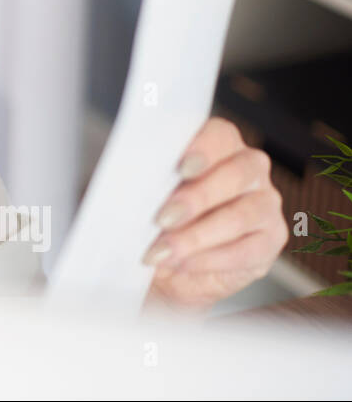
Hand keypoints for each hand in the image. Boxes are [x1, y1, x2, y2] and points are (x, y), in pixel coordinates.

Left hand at [143, 117, 287, 310]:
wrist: (166, 265)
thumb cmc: (155, 220)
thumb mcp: (145, 197)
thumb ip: (146, 182)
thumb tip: (132, 180)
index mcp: (218, 146)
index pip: (220, 135)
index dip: (203, 148)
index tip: (181, 168)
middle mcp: (249, 170)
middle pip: (236, 174)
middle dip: (197, 198)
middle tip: (163, 218)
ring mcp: (265, 205)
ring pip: (242, 215)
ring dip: (198, 235)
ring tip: (164, 249)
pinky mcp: (270, 241)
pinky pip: (247, 250)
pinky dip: (211, 259)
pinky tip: (184, 263)